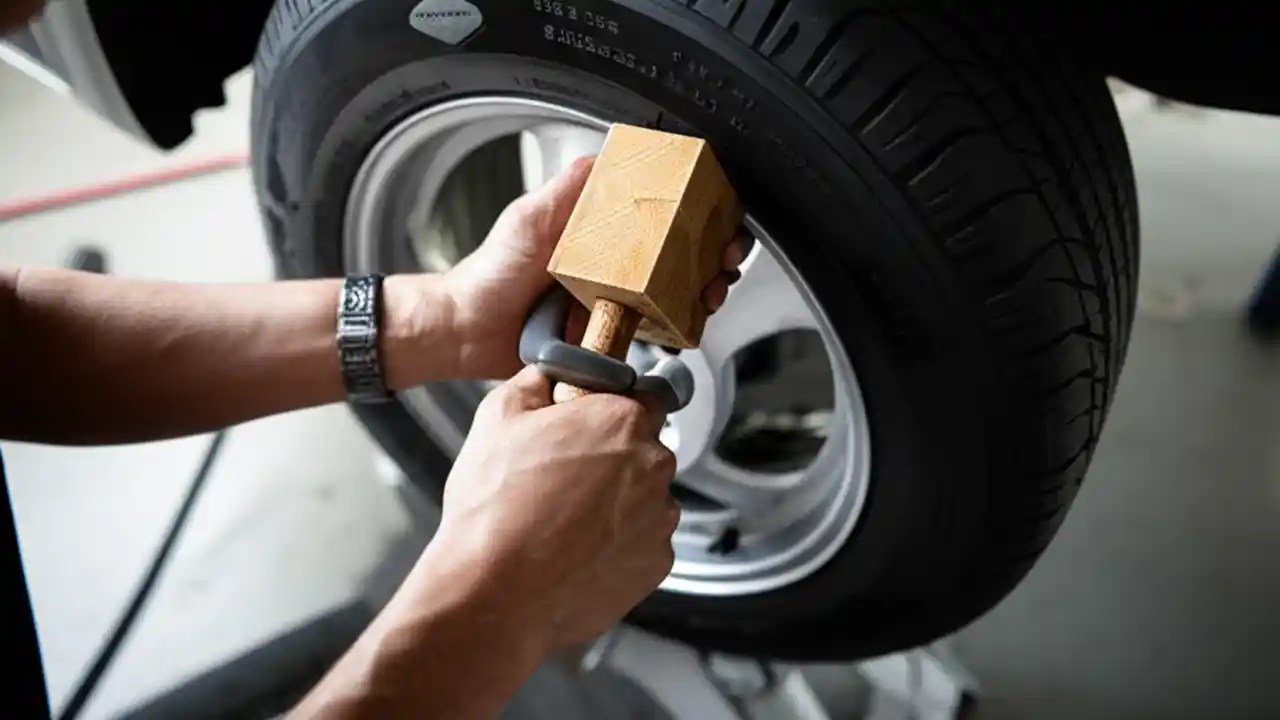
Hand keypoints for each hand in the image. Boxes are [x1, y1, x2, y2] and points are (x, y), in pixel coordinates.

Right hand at [432, 366, 678, 648]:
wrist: (495, 594)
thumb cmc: (494, 506)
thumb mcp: (498, 417)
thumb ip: (536, 382)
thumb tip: (551, 374)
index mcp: (623, 420)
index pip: (647, 396)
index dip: (616, 407)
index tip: (593, 423)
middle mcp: (654, 466)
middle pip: (645, 450)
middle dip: (613, 458)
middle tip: (564, 477)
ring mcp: (659, 519)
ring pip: (645, 499)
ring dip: (617, 504)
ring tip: (564, 522)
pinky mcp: (656, 565)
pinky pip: (643, 543)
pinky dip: (618, 545)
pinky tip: (576, 552)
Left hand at [444, 157, 750, 378]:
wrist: (468, 331)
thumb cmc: (491, 274)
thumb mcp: (529, 218)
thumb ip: (567, 190)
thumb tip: (603, 155)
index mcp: (603, 232)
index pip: (663, 214)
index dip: (700, 212)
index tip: (718, 213)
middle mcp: (616, 265)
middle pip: (684, 255)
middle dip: (716, 254)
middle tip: (726, 258)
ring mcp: (617, 303)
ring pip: (679, 294)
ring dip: (706, 290)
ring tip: (711, 290)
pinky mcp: (613, 338)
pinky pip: (656, 333)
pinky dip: (681, 327)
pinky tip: (690, 320)